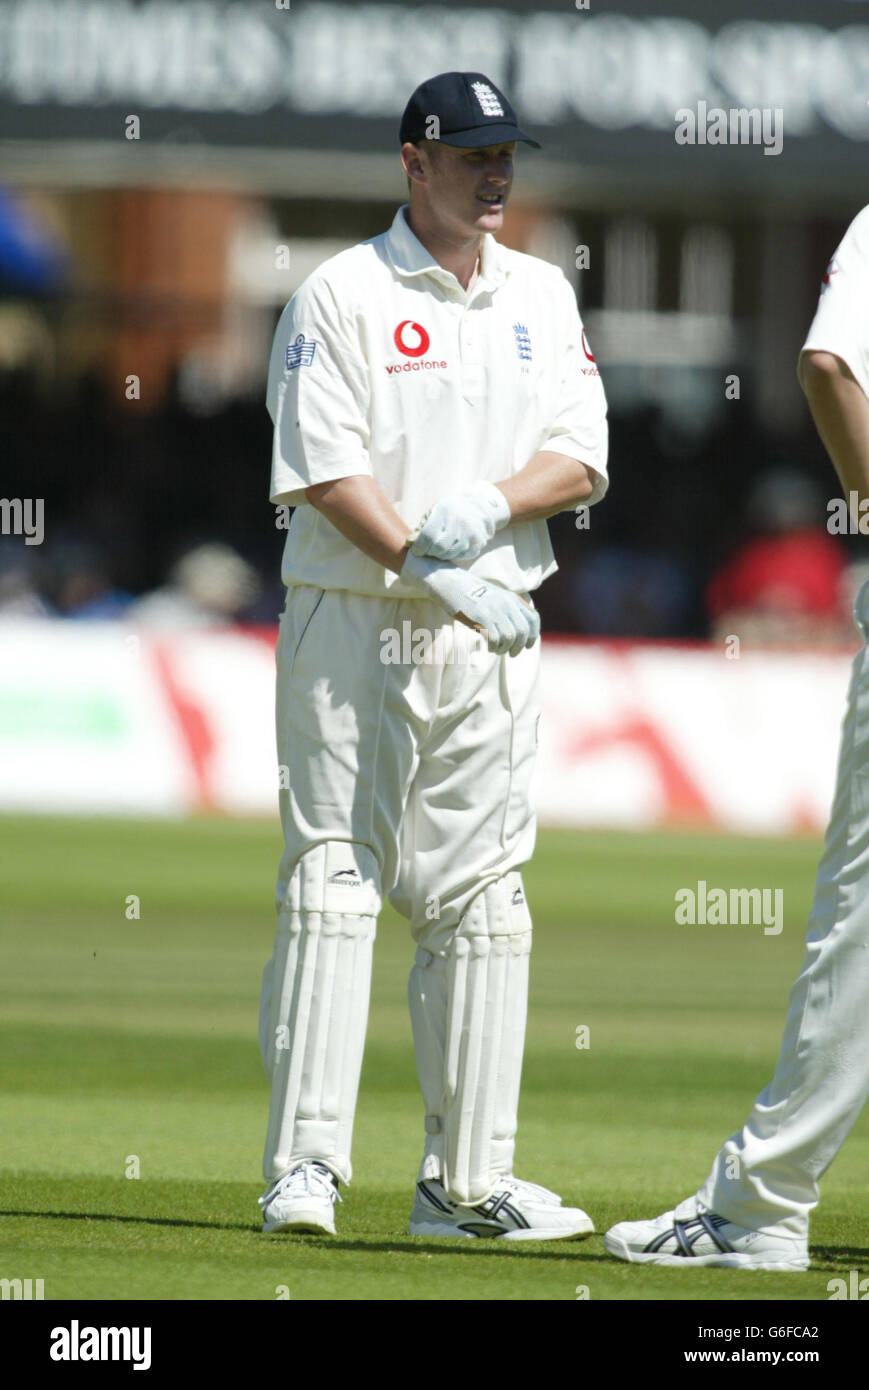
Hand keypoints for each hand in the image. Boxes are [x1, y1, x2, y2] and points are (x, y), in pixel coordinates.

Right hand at [401, 552, 538, 656]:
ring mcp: (493, 610)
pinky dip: (493, 647)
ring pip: (510, 638)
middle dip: (519, 647)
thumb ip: (507, 609)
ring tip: (496, 649)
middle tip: (511, 653)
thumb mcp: (494, 596)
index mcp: (511, 598)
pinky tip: (488, 646)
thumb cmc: (469, 593)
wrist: (449, 582)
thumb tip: (518, 632)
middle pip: (523, 632)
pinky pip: (494, 639)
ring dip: (504, 648)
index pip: (533, 618)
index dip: (533, 635)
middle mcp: (506, 603)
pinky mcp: (480, 617)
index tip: (528, 645)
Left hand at [409, 481, 510, 561]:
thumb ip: (421, 527)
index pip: (428, 536)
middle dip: (430, 552)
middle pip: (439, 548)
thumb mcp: (433, 512)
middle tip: (427, 550)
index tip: (416, 551)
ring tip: (439, 547)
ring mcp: (471, 533)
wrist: (477, 506)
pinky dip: (454, 555)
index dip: (419, 547)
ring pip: (450, 554)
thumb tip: (410, 543)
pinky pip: (462, 556)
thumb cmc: (448, 511)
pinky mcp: (478, 542)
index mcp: (445, 511)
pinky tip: (452, 547)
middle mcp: (459, 521)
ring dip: (441, 555)